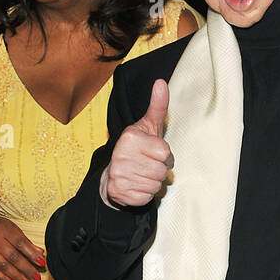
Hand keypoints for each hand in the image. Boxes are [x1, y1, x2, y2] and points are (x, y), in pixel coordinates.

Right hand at [0, 208, 45, 279]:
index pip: (20, 243)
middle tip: (37, 278)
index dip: (32, 254)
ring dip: (17, 277)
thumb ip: (26, 241)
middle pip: (13, 257)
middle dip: (27, 269)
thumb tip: (40, 253)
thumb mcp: (12, 228)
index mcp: (4, 229)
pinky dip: (4, 278)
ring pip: (4, 266)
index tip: (42, 263)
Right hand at [102, 79, 173, 207]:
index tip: (153, 153)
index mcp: (130, 137)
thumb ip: (157, 106)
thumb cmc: (137, 148)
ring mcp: (119, 175)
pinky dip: (145, 194)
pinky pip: (147, 197)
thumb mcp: (148, 126)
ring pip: (156, 185)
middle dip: (159, 170)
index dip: (165, 156)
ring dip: (153, 182)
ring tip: (141, 174)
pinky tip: (136, 185)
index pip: (166, 153)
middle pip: (162, 170)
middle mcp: (121, 155)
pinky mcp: (120, 193)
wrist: (113, 175)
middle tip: (147, 165)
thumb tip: (161, 82)